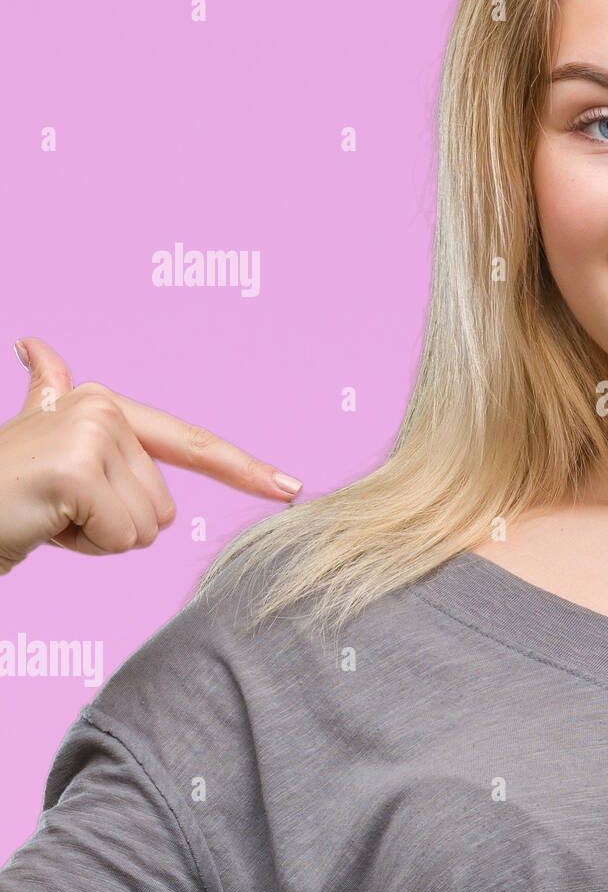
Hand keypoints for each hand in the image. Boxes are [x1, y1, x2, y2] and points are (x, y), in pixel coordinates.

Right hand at [0, 336, 302, 575]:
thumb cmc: (1, 491)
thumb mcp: (32, 436)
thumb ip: (48, 391)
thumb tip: (34, 346)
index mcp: (106, 404)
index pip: (192, 443)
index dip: (244, 469)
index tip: (293, 488)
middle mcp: (103, 408)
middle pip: (165, 507)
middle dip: (114, 526)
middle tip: (58, 511)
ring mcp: (90, 435)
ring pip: (146, 528)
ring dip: (96, 539)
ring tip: (49, 515)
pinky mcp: (75, 471)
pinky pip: (119, 537)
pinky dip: (82, 546)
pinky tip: (44, 524)